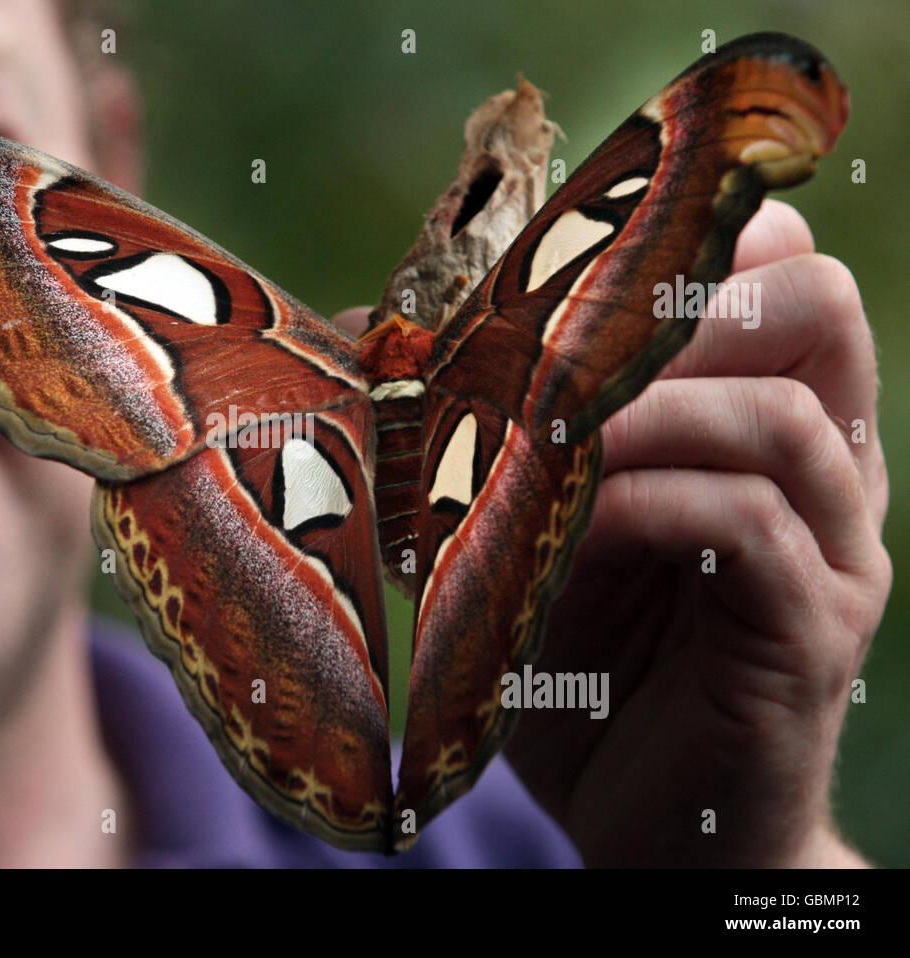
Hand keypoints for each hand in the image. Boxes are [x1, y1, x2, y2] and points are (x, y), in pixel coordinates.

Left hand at [501, 200, 890, 865]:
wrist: (650, 821)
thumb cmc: (582, 668)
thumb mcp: (532, 531)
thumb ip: (484, 430)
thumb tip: (355, 332)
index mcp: (764, 424)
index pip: (784, 274)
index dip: (696, 242)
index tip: (580, 264)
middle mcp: (824, 471)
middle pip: (816, 308)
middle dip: (685, 307)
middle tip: (568, 347)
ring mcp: (832, 552)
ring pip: (781, 417)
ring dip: (646, 413)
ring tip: (544, 441)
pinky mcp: (812, 633)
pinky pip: (755, 527)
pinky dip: (651, 504)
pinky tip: (574, 525)